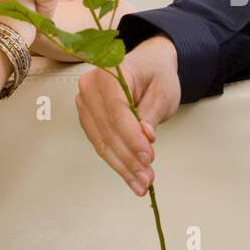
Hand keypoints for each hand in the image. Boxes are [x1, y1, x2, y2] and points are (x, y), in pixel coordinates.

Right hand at [76, 35, 180, 195]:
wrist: (149, 65)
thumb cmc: (156, 74)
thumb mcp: (163, 91)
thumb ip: (151, 114)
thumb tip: (145, 137)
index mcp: (108, 72)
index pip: (117, 112)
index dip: (132, 138)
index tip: (148, 157)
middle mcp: (90, 87)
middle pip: (107, 131)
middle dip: (129, 158)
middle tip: (147, 178)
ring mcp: (86, 104)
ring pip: (102, 143)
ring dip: (123, 166)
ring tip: (142, 184)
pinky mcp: (89, 119)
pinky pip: (101, 144)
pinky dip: (117, 163)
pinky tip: (131, 178)